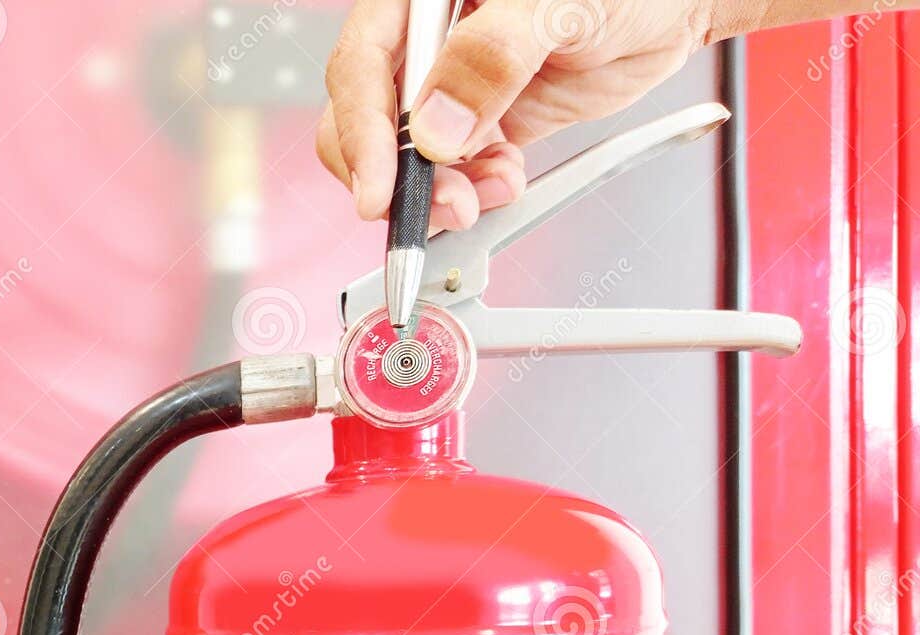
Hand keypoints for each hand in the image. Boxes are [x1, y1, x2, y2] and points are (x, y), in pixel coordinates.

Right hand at [317, 0, 713, 227]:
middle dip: (398, 172)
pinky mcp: (481, 119)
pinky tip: (502, 183)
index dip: (361, 129)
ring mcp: (450, 82)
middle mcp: (427, 38)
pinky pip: (449, 167)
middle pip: (368, 115)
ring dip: (438, 189)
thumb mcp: (560, 6)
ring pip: (405, 152)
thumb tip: (434, 127)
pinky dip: (469, 190)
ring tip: (488, 194)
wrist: (681, 5)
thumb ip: (491, 57)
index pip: (362, 63)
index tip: (379, 186)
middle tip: (440, 207)